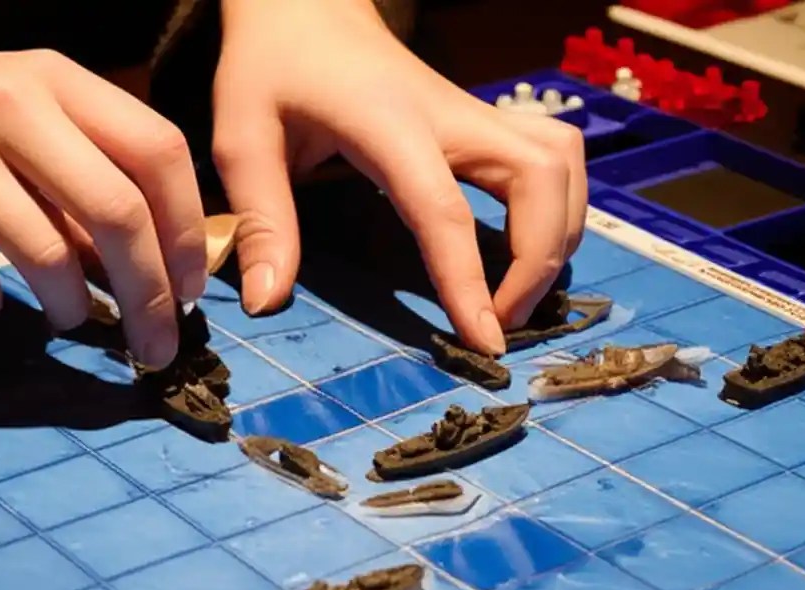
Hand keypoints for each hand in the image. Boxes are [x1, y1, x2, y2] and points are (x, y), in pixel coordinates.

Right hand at [0, 50, 206, 367]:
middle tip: (157, 347)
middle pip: (117, 208)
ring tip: (71, 322)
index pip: (158, 150)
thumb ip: (79, 182)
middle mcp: (6, 97)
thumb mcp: (13, 130)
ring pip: (46, 249)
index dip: (185, 231)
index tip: (190, 293)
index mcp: (52, 78)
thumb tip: (153, 270)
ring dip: (72, 308)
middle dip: (150, 293)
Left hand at [212, 0, 586, 355]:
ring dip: (559, 233)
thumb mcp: (242, 139)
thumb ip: (262, 221)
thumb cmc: (272, 69)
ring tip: (519, 293)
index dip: (469, 281)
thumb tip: (265, 303)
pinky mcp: (485, 120)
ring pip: (563, 163)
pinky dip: (558, 208)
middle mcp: (451, 114)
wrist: (307, 9)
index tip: (485, 342)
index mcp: (389, 123)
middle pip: (542, 176)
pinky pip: (554, 158)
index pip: (444, 209)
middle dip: (541, 259)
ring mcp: (476, 113)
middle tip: (503, 320)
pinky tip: (526, 245)